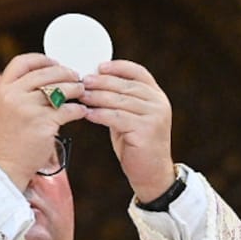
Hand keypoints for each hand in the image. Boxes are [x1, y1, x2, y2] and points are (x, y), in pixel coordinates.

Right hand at [0, 53, 85, 189]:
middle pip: (46, 73)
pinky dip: (78, 110)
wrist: (6, 166)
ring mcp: (28, 109)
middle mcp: (13, 96)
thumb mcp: (7, 109)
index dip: (42, 60)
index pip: (22, 62)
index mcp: (3, 89)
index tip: (56, 64)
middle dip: (65, 73)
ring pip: (60, 89)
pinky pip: (68, 110)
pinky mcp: (43, 124)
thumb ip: (22, 92)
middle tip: (76, 78)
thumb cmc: (11, 139)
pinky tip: (82, 111)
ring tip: (82, 92)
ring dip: (75, 89)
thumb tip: (51, 78)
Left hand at [81, 60, 175, 202]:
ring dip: (98, 97)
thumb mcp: (130, 118)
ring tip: (81, 96)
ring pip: (120, 101)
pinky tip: (87, 114)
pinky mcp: (146, 130)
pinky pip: (117, 118)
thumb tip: (94, 85)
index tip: (100, 66)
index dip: (119, 67)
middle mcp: (159, 103)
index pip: (139, 73)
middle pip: (126, 85)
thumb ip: (120, 102)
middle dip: (102, 82)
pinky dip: (100, 114)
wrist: (152, 174)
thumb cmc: (137, 145)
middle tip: (83, 81)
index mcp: (156, 96)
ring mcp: (154, 116)